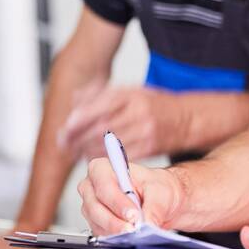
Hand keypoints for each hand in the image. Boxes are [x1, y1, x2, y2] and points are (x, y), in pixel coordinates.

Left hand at [57, 85, 179, 161]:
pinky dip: (103, 158)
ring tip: (74, 150)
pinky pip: (120, 156)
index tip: (66, 126)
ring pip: (108, 144)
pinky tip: (93, 157)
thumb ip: (102, 94)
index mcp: (131, 94)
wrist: (185, 119)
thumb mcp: (130, 90)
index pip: (99, 105)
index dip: (79, 118)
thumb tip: (75, 100)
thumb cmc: (153, 104)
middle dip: (78, 136)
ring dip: (86, 149)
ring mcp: (145, 131)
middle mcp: (138, 112)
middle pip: (100, 127)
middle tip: (64, 141)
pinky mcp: (150, 148)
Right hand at [78, 156, 185, 235]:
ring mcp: (93, 207)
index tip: (133, 214)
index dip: (117, 201)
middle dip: (115, 221)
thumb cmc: (157, 187)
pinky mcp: (97, 224)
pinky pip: (101, 234)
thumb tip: (147, 223)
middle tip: (134, 228)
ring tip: (134, 235)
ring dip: (116, 231)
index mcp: (104, 169)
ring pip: (97, 223)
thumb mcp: (161, 191)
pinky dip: (115, 238)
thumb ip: (154, 206)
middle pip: (96, 207)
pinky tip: (128, 237)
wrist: (163, 202)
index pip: (103, 185)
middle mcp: (93, 187)